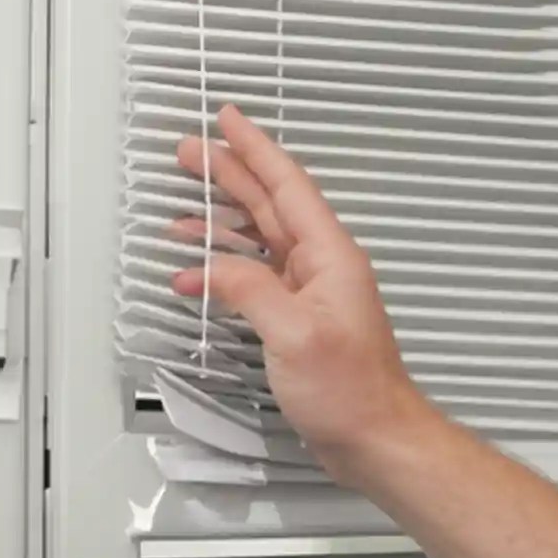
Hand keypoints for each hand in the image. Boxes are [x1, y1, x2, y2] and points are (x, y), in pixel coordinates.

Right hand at [172, 105, 436, 482]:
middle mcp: (321, 265)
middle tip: (189, 151)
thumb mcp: (294, 334)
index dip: (255, 149)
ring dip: (220, 218)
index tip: (228, 120)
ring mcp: (309, 291)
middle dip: (229, 173)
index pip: (287, 185)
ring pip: (259, 237)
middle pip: (269, 203)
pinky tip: (195, 271)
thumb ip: (250, 289)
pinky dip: (223, 267)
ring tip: (183, 204)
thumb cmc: (350, 391)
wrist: (374, 437)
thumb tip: (210, 267)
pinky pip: (255, 274)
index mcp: (330, 256)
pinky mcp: (298, 317)